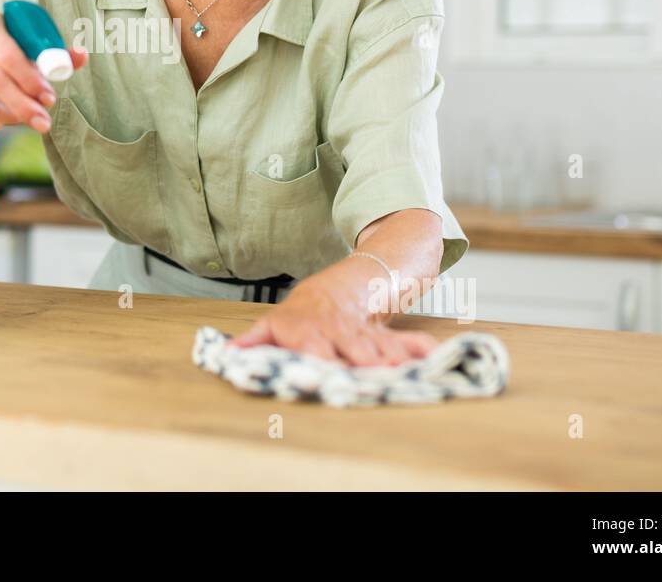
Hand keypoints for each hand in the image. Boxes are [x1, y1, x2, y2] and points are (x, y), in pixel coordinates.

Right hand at [0, 8, 87, 132]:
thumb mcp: (14, 34)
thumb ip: (48, 48)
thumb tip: (80, 57)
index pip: (8, 54)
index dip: (30, 80)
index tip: (49, 98)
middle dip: (23, 106)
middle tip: (43, 121)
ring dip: (8, 117)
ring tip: (25, 120)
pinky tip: (2, 121)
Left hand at [228, 274, 438, 365]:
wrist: (345, 286)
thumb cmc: (305, 314)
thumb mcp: (278, 321)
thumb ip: (257, 338)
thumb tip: (228, 352)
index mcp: (311, 330)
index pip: (313, 346)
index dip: (318, 358)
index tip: (322, 368)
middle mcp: (340, 333)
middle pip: (352, 349)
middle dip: (360, 362)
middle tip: (368, 374)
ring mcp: (368, 337)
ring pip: (382, 348)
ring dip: (391, 361)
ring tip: (399, 373)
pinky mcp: (390, 341)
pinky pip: (412, 344)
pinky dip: (424, 352)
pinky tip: (434, 357)